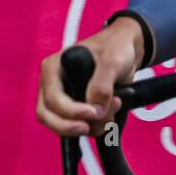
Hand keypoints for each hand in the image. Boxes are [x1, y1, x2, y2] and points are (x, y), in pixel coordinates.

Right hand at [36, 19, 141, 137]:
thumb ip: (102, 84)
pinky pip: (77, 125)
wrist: (128, 50)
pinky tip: (110, 117)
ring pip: (62, 124)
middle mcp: (54, 84)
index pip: (52, 98)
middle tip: (91, 127)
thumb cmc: (116, 47)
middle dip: (70, 126)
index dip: (71, 111)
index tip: (94, 112)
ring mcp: (63, 97)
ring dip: (89, 126)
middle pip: (47, 116)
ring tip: (113, 112)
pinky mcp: (76, 107)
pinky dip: (93, 127)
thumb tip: (95, 110)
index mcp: (54, 68)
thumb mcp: (112, 61)